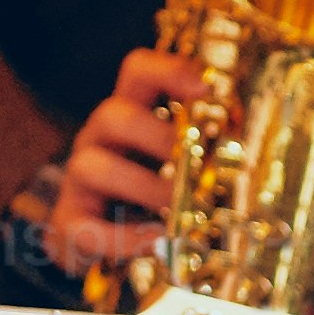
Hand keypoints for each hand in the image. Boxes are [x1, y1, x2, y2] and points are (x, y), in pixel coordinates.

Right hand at [46, 46, 198, 280]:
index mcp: (131, 114)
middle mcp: (100, 138)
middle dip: (158, 139)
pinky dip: (123, 238)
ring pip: (92, 166)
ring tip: (177, 211)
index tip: (206, 88)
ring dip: (143, 188)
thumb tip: (245, 161)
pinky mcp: (68, 220)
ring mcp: (79, 178)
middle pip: (113, 114)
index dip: (169, 71)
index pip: (138, 72)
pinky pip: (85, 225)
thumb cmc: (149, 193)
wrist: (94, 235)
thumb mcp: (176, 164)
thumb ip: (204, 155)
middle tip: (195, 166)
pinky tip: (156, 243)